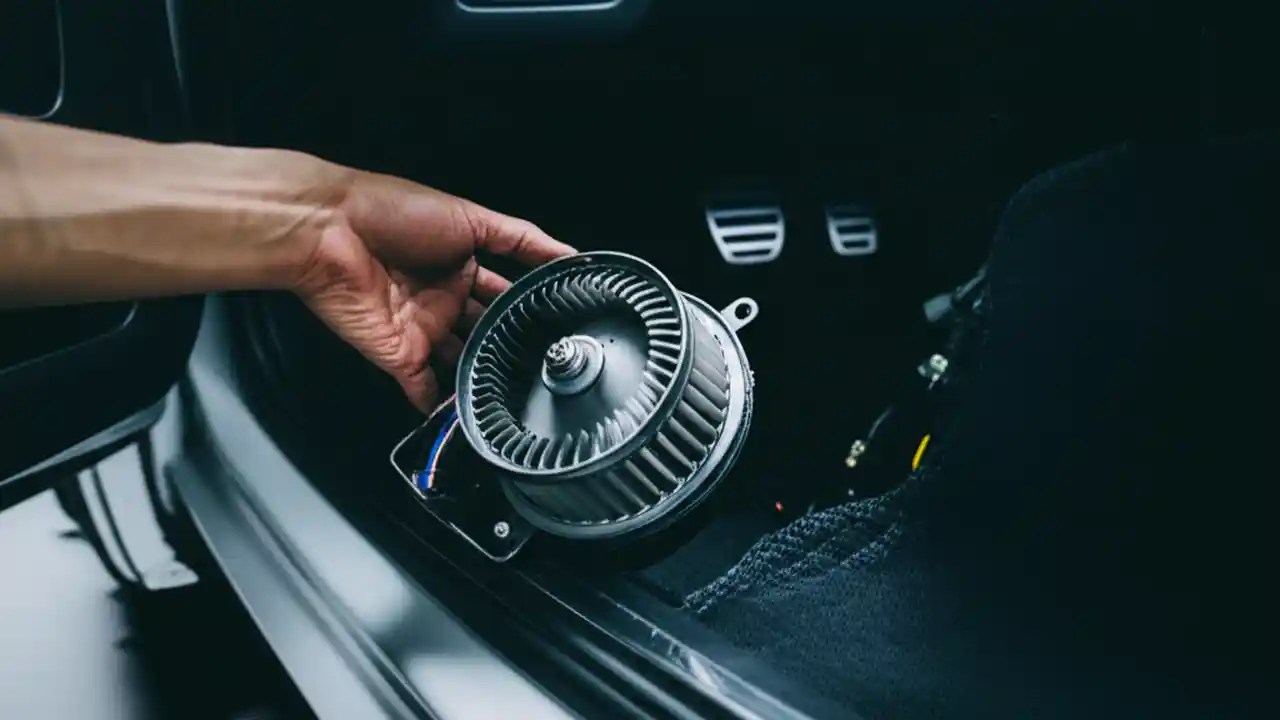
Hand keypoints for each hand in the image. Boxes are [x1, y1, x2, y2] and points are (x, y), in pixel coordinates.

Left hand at [292, 169, 573, 411]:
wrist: (329, 231)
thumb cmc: (390, 211)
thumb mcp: (470, 217)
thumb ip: (522, 240)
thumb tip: (571, 254)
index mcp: (460, 263)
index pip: (505, 293)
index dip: (531, 310)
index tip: (564, 328)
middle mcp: (442, 299)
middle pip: (486, 332)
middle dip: (512, 348)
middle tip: (548, 367)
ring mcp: (422, 330)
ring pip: (461, 364)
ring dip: (484, 380)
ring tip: (521, 397)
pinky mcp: (398, 356)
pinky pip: (425, 389)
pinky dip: (445, 407)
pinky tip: (470, 418)